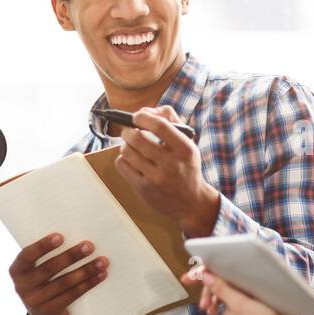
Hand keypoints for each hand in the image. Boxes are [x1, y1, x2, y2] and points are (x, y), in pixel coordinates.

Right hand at [9, 233, 107, 314]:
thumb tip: (75, 232)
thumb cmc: (43, 282)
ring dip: (86, 270)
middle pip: (50, 268)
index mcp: (17, 270)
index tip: (61, 236)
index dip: (43, 246)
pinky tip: (100, 275)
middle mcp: (22, 286)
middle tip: (89, 246)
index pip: (27, 255)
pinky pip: (72, 295)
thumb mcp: (37, 270)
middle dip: (71, 256)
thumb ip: (47, 256)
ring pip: (64, 282)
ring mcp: (35, 301)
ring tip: (102, 261)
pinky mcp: (50, 311)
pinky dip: (88, 284)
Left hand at [114, 105, 219, 236]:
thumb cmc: (186, 168)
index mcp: (185, 150)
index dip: (144, 117)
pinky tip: (131, 160)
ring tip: (130, 145)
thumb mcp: (188, 144)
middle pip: (137, 138)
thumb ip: (171, 122)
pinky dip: (123, 158)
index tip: (137, 116)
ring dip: (125, 144)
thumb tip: (146, 111)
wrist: (191, 203)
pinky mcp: (144, 189)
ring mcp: (156, 178)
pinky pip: (122, 165)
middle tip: (130, 131)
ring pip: (127, 151)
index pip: (160, 126)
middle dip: (128, 131)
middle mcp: (172, 164)